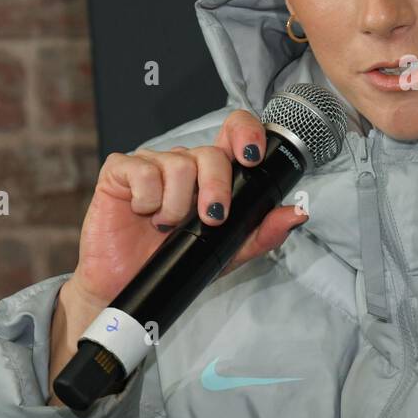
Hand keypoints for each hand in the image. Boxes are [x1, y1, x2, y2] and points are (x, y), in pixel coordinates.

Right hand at [67, 108, 307, 306]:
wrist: (129, 286)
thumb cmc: (177, 262)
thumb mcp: (228, 251)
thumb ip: (263, 232)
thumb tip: (298, 213)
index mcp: (212, 173)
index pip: (234, 131)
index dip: (246, 134)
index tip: (252, 157)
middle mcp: (184, 162)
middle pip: (210, 154)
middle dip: (216, 189)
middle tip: (209, 219)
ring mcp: (152, 163)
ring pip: (178, 166)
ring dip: (177, 205)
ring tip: (167, 226)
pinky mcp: (120, 171)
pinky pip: (142, 172)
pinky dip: (148, 199)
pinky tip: (143, 213)